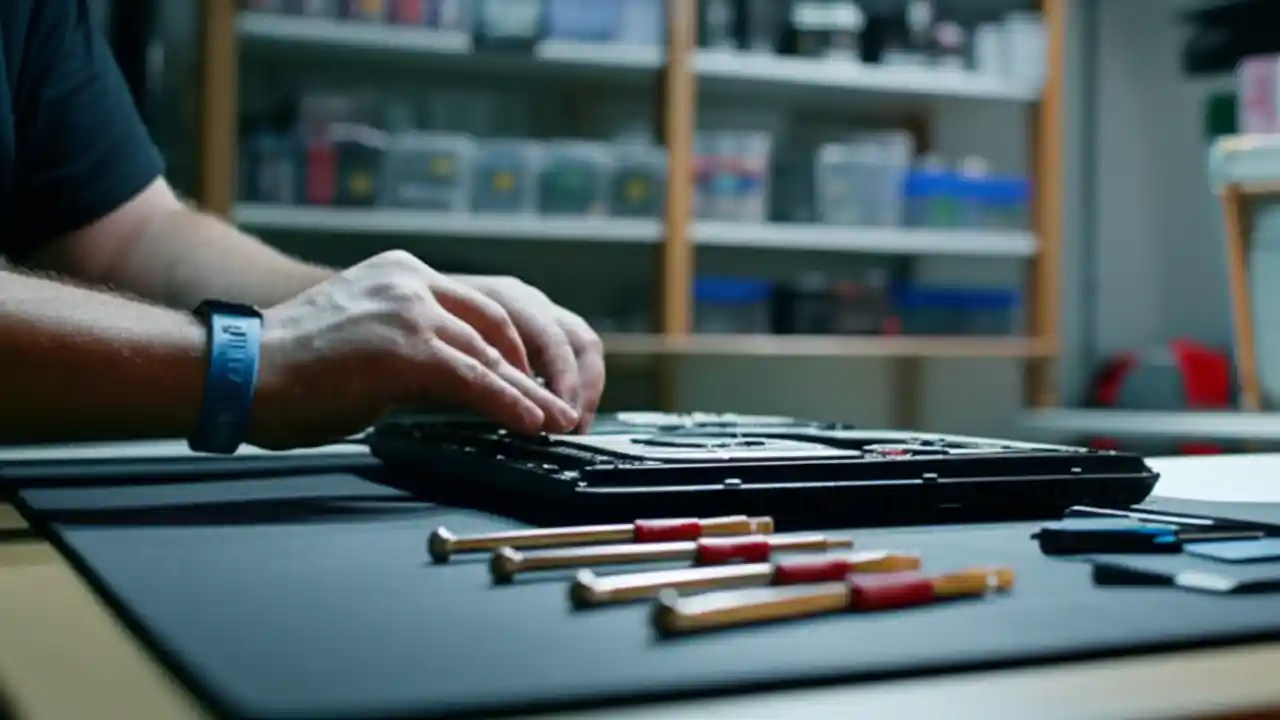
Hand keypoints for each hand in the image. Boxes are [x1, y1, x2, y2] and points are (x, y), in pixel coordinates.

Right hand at [247, 251, 579, 449]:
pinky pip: (474, 379)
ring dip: (532, 393)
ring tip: (558, 421)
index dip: (519, 346)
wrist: (237, 371)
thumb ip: (419, 348)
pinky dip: (509, 404)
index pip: (485, 303)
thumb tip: (467, 382)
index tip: (540, 377)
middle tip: (560, 400)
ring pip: (492, 352)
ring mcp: (408, 309)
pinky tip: (531, 424)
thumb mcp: (369, 341)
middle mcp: (411, 279)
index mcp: (403, 273)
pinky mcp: (406, 348)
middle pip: (501, 320)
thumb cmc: (292, 368)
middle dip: (537, 366)